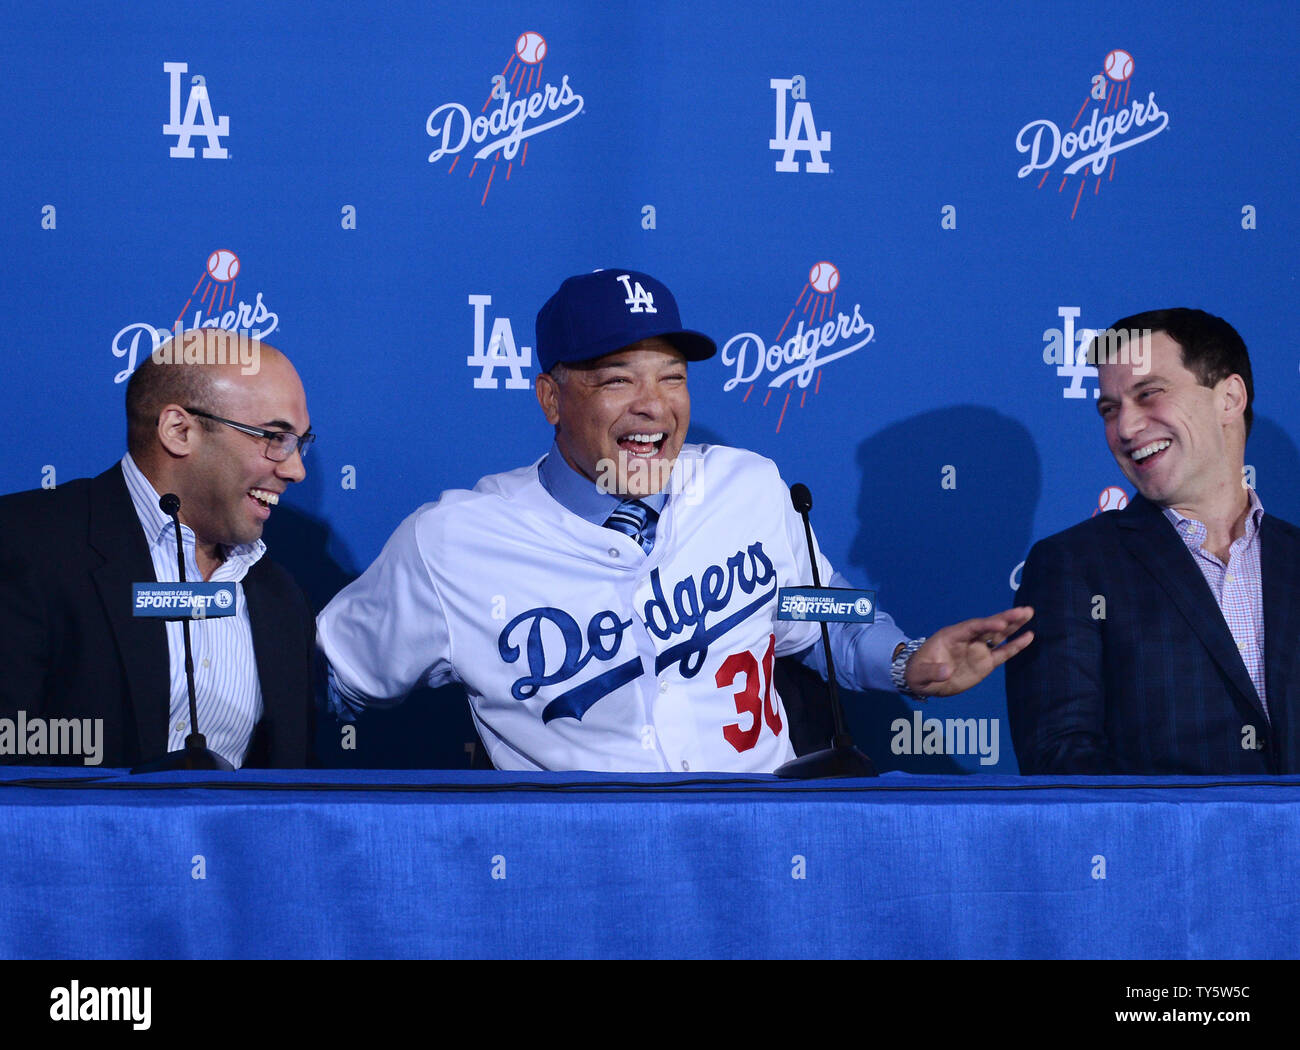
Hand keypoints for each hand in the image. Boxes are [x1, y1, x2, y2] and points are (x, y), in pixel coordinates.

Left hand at [905, 606, 1033, 696]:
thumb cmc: (918, 672)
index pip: (971, 627)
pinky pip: (1003, 653)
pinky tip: (1029, 636)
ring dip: (1014, 625)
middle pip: (989, 626)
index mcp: (951, 636)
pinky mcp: (985, 663)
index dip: (986, 625)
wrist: (923, 681)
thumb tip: (946, 671)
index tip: (1000, 625)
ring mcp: (978, 650)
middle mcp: (967, 639)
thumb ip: (932, 671)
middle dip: (1006, 618)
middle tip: (1024, 610)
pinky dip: (1015, 645)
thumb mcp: (920, 673)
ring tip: (1029, 613)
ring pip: (999, 635)